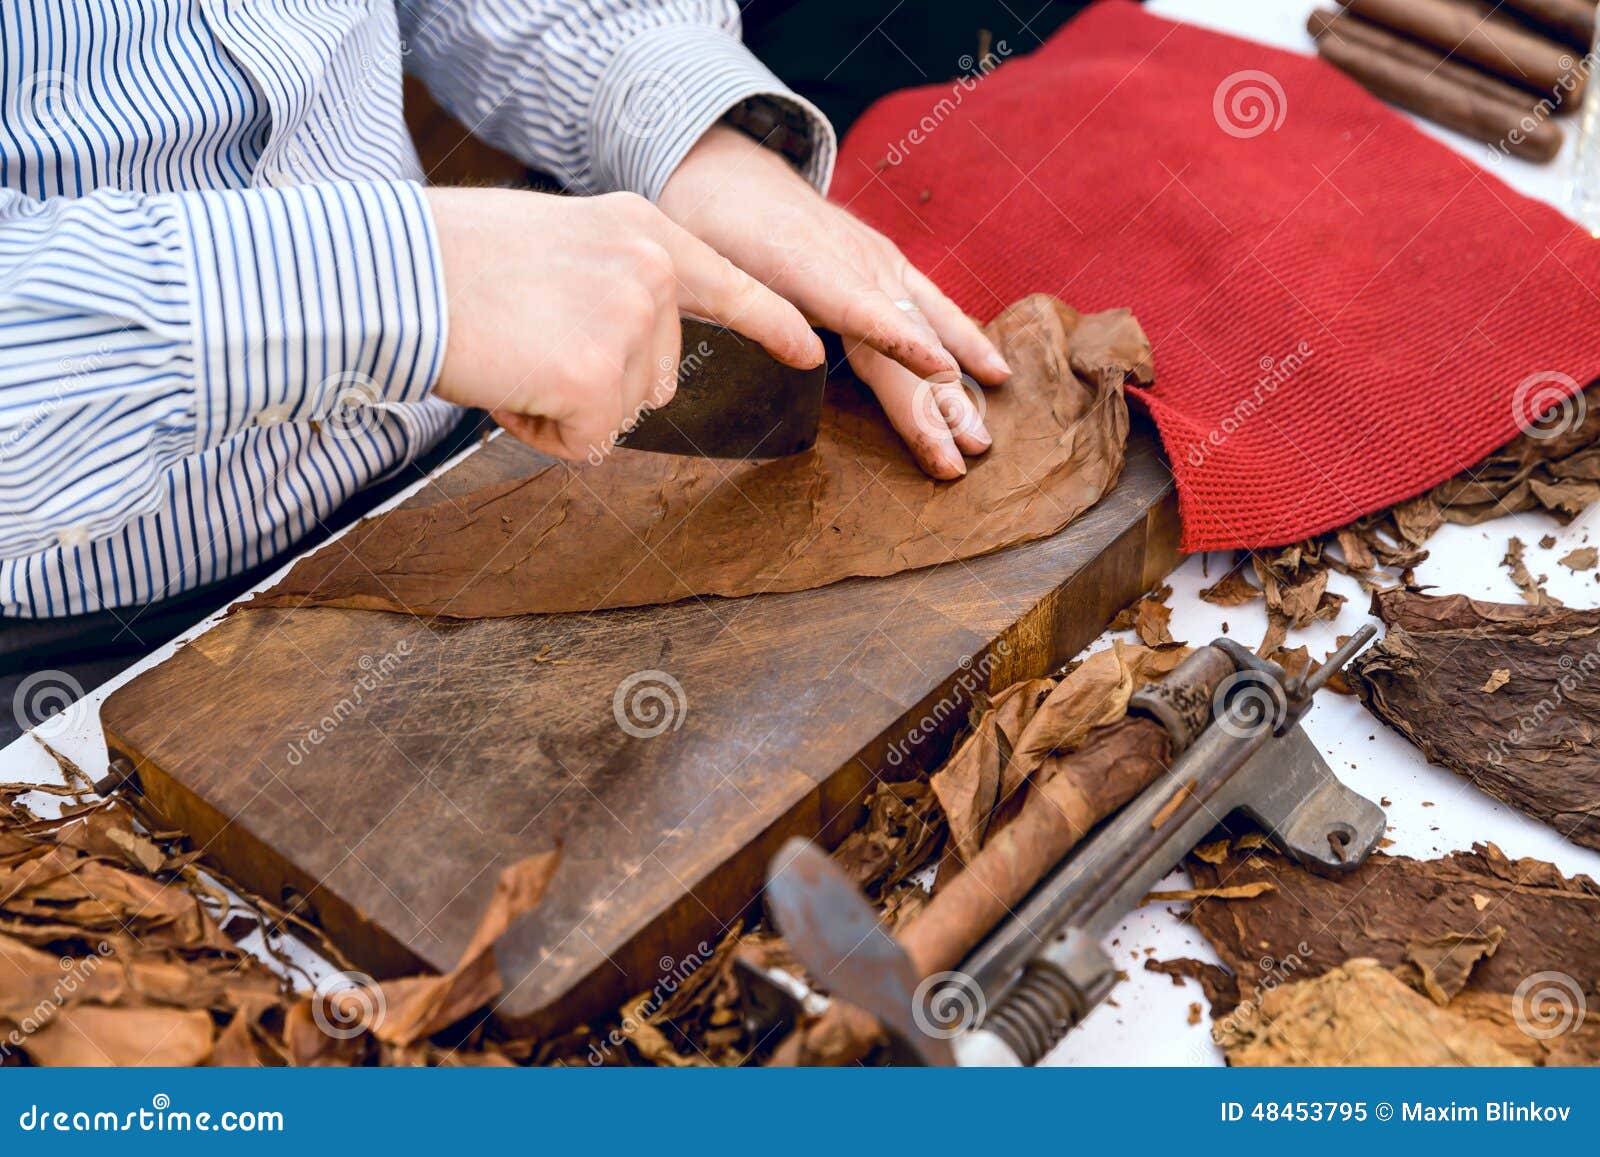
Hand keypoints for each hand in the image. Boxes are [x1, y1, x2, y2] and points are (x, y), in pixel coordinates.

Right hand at [425, 186, 823, 459]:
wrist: (392, 272)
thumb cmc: (453, 261)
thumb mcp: (559, 242)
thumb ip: (615, 283)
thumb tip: (641, 359)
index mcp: (643, 230)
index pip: (728, 284)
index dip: (772, 324)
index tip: (808, 352)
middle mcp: (652, 269)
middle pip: (655, 379)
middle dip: (592, 380)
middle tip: (525, 335)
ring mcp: (630, 323)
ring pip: (618, 415)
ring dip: (563, 405)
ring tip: (509, 350)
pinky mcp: (598, 379)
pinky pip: (584, 444)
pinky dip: (539, 431)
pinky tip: (505, 381)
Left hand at [658, 126, 1010, 478]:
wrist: (729, 171)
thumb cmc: (711, 228)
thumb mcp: (709, 264)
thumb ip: (756, 308)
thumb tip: (807, 358)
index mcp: (803, 260)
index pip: (860, 305)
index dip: (900, 339)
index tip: (938, 372)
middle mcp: (853, 259)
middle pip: (903, 335)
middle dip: (936, 398)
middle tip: (964, 451)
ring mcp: (877, 259)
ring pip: (927, 325)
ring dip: (958, 384)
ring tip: (982, 435)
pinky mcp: (888, 263)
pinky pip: (934, 305)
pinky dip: (966, 341)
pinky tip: (995, 375)